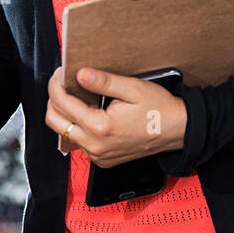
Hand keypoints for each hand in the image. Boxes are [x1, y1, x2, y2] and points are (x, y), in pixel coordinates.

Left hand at [46, 66, 186, 166]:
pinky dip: (77, 124)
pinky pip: (79, 141)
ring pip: (64, 132)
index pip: (62, 103)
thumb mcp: (132, 89)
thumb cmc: (159, 110)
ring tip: (76, 95)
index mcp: (101, 128)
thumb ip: (103, 82)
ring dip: (64, 112)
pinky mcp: (102, 159)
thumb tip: (80, 74)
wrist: (179, 131)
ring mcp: (98, 155)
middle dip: (54, 98)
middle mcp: (95, 145)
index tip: (61, 73)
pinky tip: (88, 111)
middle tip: (63, 83)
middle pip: (54, 121)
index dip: (56, 84)